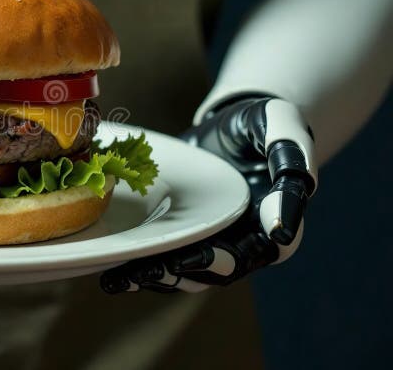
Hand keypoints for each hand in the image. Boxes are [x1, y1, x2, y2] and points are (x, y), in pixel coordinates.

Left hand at [100, 97, 316, 292]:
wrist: (236, 120)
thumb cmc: (267, 120)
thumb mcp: (284, 128)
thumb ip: (290, 165)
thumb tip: (280, 230)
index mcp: (277, 228)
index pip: (251, 255)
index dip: (220, 262)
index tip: (190, 261)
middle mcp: (245, 243)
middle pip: (210, 271)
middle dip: (174, 273)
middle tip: (139, 272)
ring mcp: (214, 241)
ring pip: (184, 269)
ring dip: (151, 276)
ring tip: (115, 279)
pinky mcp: (186, 232)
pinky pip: (165, 251)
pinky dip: (140, 259)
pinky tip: (109, 262)